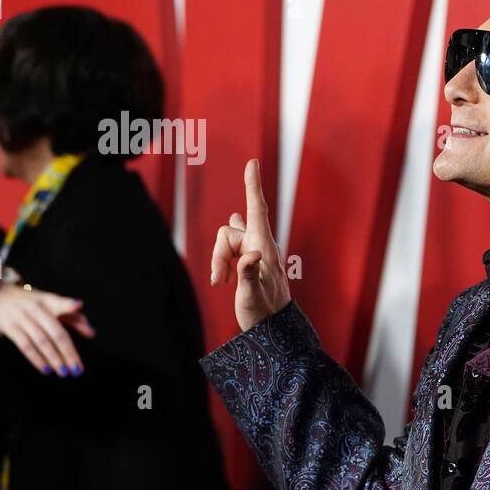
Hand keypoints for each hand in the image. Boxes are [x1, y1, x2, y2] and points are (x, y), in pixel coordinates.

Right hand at [0, 284, 93, 375]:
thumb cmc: (34, 304)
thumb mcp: (53, 306)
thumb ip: (74, 318)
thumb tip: (92, 333)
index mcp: (49, 301)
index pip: (59, 302)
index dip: (68, 305)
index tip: (78, 305)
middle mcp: (36, 309)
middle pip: (55, 332)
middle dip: (68, 352)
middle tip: (77, 369)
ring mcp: (22, 318)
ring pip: (41, 341)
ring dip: (54, 358)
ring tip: (64, 372)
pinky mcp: (9, 327)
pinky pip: (25, 345)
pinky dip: (36, 358)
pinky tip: (46, 369)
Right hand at [210, 159, 291, 331]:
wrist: (271, 328)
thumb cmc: (264, 312)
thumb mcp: (253, 295)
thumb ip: (249, 274)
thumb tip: (249, 255)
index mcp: (264, 247)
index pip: (257, 209)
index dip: (252, 186)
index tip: (252, 162)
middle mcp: (260, 245)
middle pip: (228, 231)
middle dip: (218, 253)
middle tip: (219, 280)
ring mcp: (254, 251)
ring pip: (225, 241)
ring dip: (218, 260)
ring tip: (222, 282)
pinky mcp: (248, 259)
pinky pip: (228, 249)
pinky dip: (220, 262)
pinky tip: (221, 278)